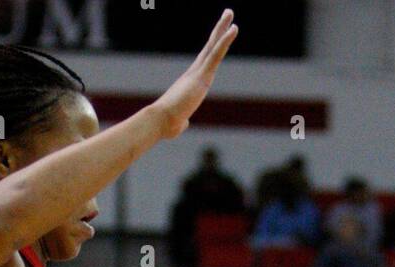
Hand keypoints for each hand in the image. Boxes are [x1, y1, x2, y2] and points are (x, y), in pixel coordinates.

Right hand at [154, 10, 237, 139]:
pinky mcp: (201, 76)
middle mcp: (194, 73)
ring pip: (213, 46)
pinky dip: (225, 41)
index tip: (220, 35)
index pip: (205, 60)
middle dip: (219, 30)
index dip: (214, 47)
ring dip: (223, 28)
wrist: (160, 121)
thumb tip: (183, 123)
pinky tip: (234, 29)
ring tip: (230, 12)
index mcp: (191, 82)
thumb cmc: (166, 125)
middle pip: (210, 47)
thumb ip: (183, 120)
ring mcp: (198, 73)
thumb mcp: (179, 123)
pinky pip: (216, 54)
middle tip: (227, 15)